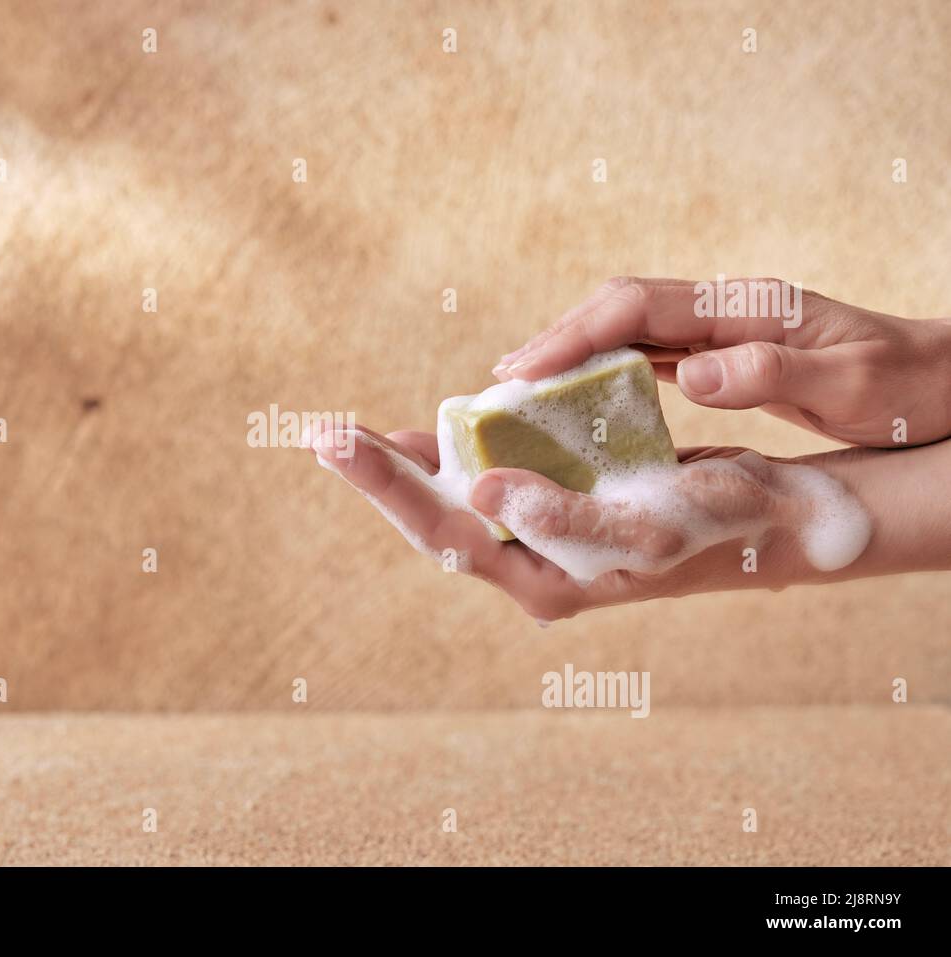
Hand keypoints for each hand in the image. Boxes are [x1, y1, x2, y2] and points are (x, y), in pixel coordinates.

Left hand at [310, 422, 834, 621]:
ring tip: (345, 436)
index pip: (445, 531)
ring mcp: (543, 541)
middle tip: (315, 432)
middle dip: (376, 475)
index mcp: (546, 578)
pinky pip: (491, 480)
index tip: (336, 440)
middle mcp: (534, 566)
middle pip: (434, 518)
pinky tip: (428, 434)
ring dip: (405, 467)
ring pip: (456, 501)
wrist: (778, 520)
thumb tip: (479, 489)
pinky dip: (456, 455)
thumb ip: (567, 517)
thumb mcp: (655, 521)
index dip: (389, 485)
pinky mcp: (560, 509)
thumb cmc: (726, 522)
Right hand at [492, 277, 950, 447]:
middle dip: (554, 340)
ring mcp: (724, 330)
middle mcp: (727, 310)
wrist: (946, 382)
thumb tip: (690, 373)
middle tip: (499, 386)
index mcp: (749, 307)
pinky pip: (649, 355)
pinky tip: (579, 396)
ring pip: (627, 330)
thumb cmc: (909, 386)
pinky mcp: (725, 354)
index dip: (573, 336)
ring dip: (572, 356)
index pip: (638, 307)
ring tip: (521, 392)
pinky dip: (604, 371)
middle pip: (619, 309)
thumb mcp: (854, 383)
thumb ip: (774, 371)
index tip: (521, 374)